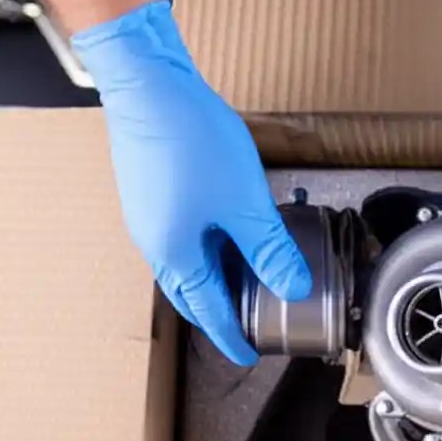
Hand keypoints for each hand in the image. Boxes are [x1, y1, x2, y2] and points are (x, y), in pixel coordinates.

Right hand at [73, 0, 310, 364]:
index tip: (248, 355)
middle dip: (220, 312)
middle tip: (249, 322)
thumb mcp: (246, 206)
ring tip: (249, 276)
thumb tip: (293, 289)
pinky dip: (207, 248)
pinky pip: (181, 236)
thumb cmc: (192, 143)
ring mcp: (149, 216)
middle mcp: (155, 243)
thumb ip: (270, 251)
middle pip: (192, 293)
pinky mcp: (151, 191)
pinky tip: (229, 231)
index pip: (208, 313)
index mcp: (176, 257)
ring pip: (186, 263)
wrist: (147, 86)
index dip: (232, 335)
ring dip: (215, 277)